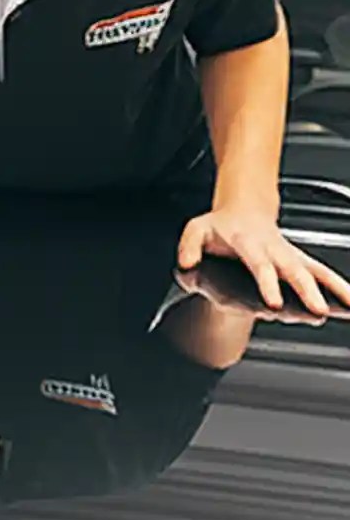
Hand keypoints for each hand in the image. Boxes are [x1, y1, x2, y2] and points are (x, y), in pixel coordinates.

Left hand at [178, 207, 349, 316]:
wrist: (243, 208)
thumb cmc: (220, 225)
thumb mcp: (196, 230)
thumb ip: (189, 246)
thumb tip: (186, 263)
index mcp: (248, 243)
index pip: (259, 265)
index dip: (268, 283)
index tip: (275, 302)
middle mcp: (274, 249)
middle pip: (294, 270)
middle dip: (308, 291)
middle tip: (319, 310)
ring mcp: (290, 254)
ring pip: (317, 270)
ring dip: (336, 288)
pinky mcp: (300, 259)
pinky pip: (323, 273)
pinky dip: (340, 286)